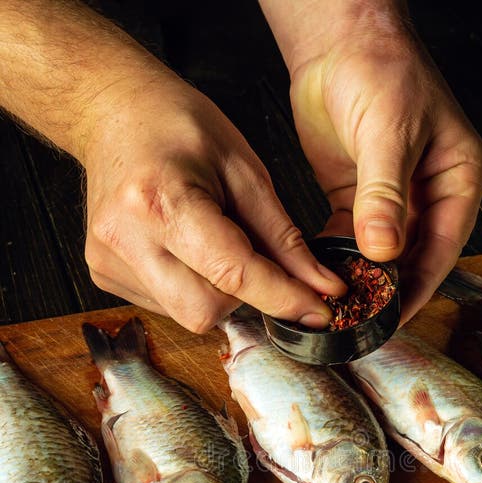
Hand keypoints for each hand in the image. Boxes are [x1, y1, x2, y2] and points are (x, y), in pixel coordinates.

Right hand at [82, 76, 343, 331]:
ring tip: (210, 240)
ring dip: (217, 291)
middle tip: (251, 255)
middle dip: (243, 296)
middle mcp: (125, 237)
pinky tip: (184, 248)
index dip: (282, 297)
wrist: (109, 112)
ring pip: (187, 313)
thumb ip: (283, 237)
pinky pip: (166, 305)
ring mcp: (106, 260)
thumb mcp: (244, 168)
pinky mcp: (103, 274)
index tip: (318, 310)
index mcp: (160, 200)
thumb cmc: (177, 126)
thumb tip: (320, 288)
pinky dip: (191, 286)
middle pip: (206, 310)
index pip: (233, 273)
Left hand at [283, 7, 481, 322]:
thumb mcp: (388, 132)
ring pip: (382, 254)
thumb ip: (385, 194)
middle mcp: (431, 194)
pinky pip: (351, 239)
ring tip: (339, 308)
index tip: (392, 319)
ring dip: (362, 279)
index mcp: (458, 179)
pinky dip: (338, 258)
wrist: (339, 40)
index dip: (418, 288)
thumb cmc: (380, 69)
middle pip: (414, 257)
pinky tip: (322, 276)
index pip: (443, 248)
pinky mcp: (360, 196)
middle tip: (361, 321)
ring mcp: (395, 198)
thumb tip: (384, 250)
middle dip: (389, 290)